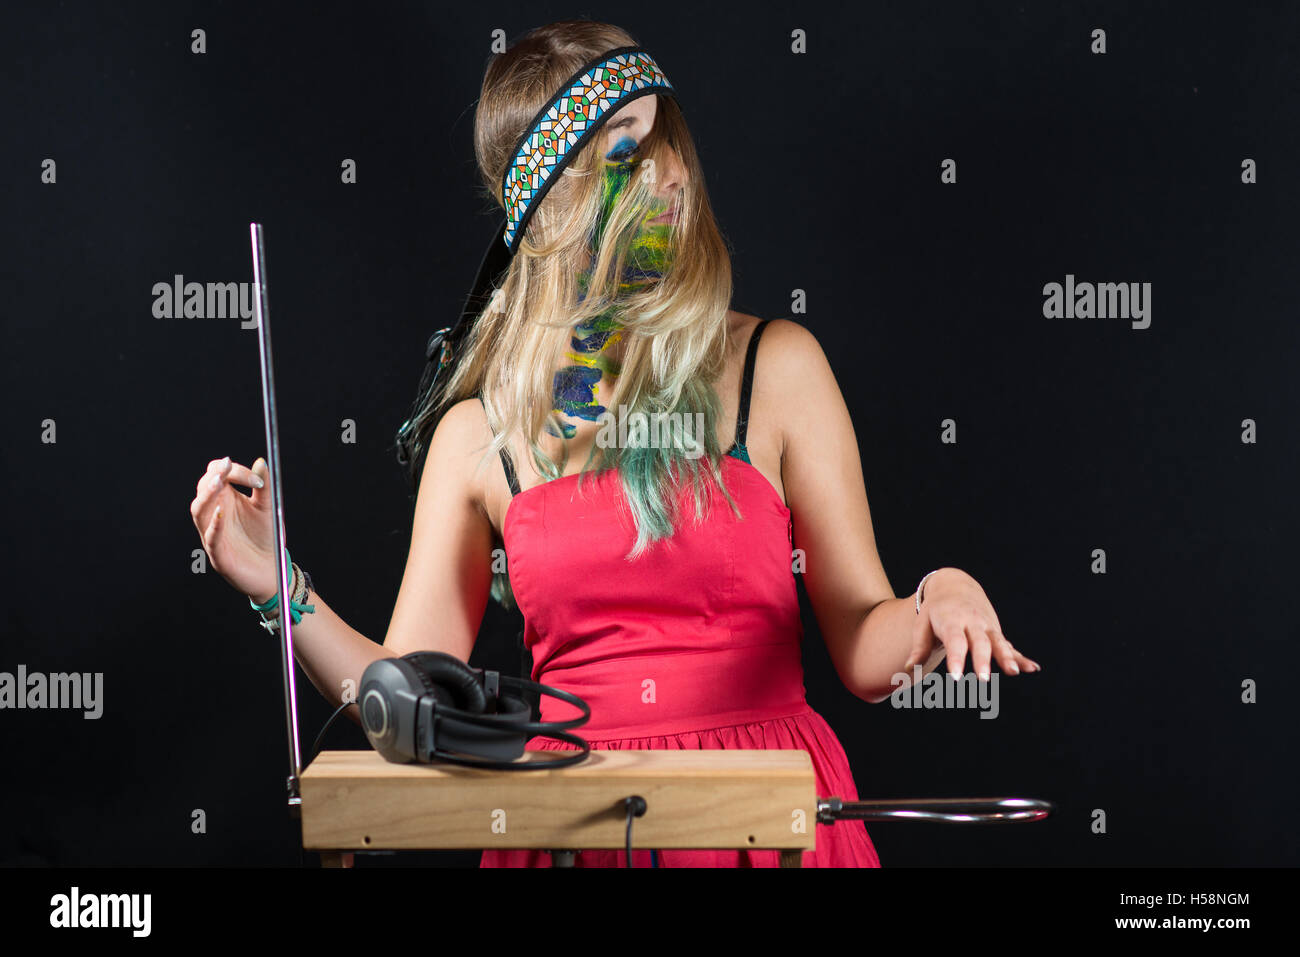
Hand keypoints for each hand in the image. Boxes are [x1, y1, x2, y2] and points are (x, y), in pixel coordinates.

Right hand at [189, 455, 277, 603]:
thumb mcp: (268, 507)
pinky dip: (214, 524)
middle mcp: (215, 513)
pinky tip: (221, 513)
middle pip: (204, 489)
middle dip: (215, 477)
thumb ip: (264, 486)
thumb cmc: (265, 537)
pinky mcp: (217, 553)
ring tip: (219, 482)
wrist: (271, 569)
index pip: (218, 475)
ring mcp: (212, 533)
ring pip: (199, 511)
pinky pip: (210, 537)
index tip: (255, 478)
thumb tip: (262, 461)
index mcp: (226, 499)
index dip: (233, 470)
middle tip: (227, 467)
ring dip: (208, 495)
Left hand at [902, 568, 1039, 679]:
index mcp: (951, 621)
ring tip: (1013, 672)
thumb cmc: (936, 610)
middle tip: (984, 679)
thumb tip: (910, 668)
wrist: (955, 585)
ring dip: (1007, 658)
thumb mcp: (923, 624)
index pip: (954, 641)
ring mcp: (987, 626)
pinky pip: (1010, 646)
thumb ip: (919, 647)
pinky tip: (1032, 668)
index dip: (955, 659)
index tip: (956, 677)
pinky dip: (1020, 657)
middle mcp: (972, 622)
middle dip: (983, 661)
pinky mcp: (996, 632)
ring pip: (998, 642)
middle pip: (979, 642)